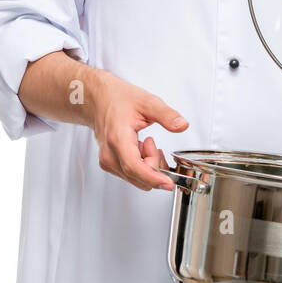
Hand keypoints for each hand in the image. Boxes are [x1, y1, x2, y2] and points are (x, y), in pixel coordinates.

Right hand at [86, 72, 189, 191]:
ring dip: (149, 166)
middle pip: (139, 177)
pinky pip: (132, 175)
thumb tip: (182, 125)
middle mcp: (110, 154)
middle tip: (154, 144)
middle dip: (156, 167)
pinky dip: (143, 166)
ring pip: (137, 178)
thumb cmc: (118, 99)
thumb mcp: (148, 102)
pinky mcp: (109, 164)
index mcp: (118, 139)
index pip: (135, 167)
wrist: (99, 100)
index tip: (169, 182)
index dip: (153, 178)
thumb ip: (166, 115)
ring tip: (146, 143)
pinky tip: (140, 148)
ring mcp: (108, 161)